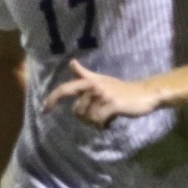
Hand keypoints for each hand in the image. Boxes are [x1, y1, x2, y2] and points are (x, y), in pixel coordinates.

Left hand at [43, 60, 161, 127]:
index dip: (53, 99)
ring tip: (107, 116)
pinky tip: (111, 121)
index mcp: (89, 81)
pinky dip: (104, 125)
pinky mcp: (112, 104)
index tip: (44, 110)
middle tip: (98, 116)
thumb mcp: (101, 79)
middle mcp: (94, 86)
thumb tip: (71, 62)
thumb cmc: (120, 88)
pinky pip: (99, 121)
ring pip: (88, 118)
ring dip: (96, 122)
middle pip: (77, 111)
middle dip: (86, 119)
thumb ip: (84, 74)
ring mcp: (103, 95)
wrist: (143, 94)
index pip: (65, 89)